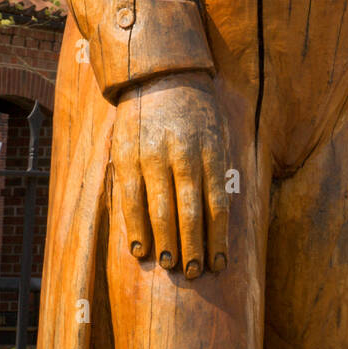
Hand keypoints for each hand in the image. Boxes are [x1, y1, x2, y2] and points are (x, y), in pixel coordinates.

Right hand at [112, 70, 228, 278]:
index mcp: (210, 151)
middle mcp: (183, 155)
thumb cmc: (195, 112)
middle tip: (194, 274)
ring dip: (166, 244)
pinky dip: (136, 228)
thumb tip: (220, 221)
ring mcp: (153, 156)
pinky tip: (141, 249)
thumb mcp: (217, 135)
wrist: (160, 75)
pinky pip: (131, 200)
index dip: (218, 238)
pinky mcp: (127, 156)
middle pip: (189, 213)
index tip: (219, 263)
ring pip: (160, 210)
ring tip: (170, 267)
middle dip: (192, 248)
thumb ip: (218, 172)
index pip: (216, 205)